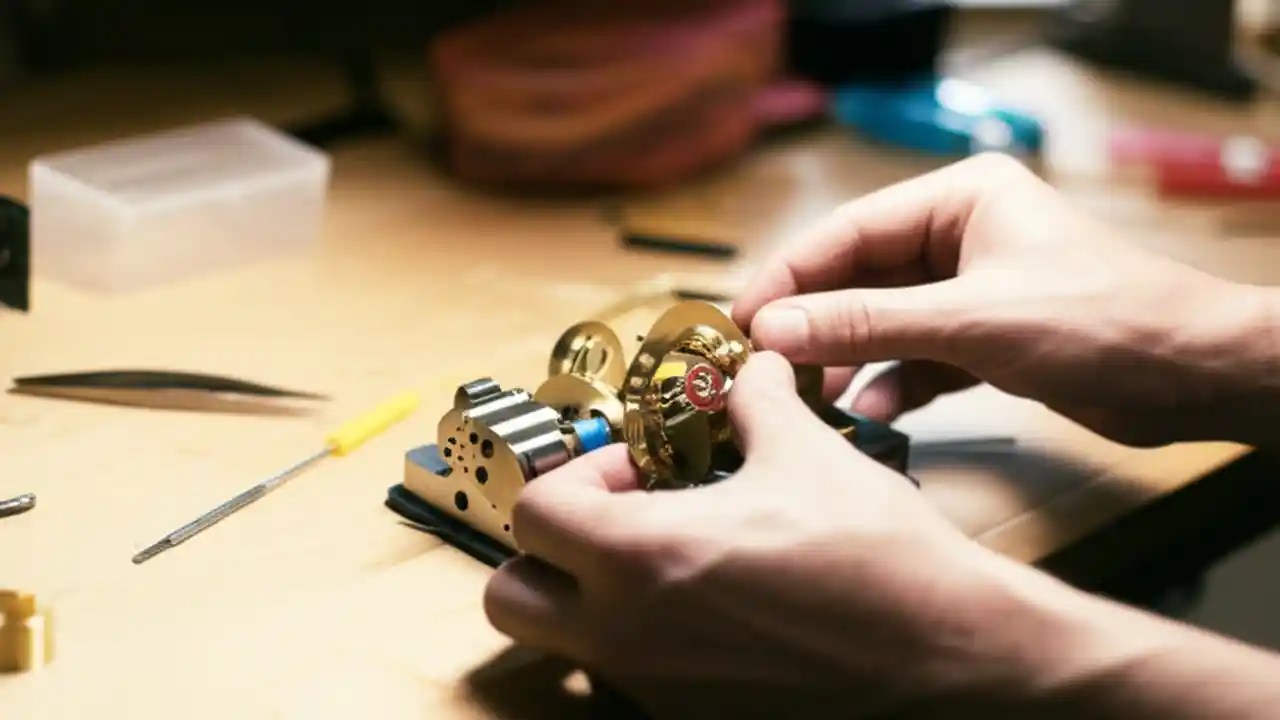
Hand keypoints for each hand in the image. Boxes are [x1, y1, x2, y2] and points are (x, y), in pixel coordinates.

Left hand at [483, 353, 1087, 717]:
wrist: (952, 656)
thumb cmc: (881, 557)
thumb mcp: (808, 455)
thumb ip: (757, 402)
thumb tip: (751, 368)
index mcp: (643, 557)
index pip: (534, 513)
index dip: (576, 476)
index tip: (632, 469)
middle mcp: (629, 636)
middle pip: (509, 598)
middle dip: (543, 553)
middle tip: (611, 523)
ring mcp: (656, 690)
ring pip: (560, 649)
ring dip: (583, 602)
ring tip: (659, 567)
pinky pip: (624, 683)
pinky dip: (639, 645)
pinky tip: (711, 612)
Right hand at [732, 153, 1279, 447]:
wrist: (1193, 377)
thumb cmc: (1101, 323)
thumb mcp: (970, 321)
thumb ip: (866, 324)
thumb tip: (774, 329)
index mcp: (960, 199)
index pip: (849, 231)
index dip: (790, 276)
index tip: (742, 321)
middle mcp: (961, 236)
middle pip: (861, 278)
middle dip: (817, 324)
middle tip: (766, 367)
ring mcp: (972, 289)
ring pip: (885, 322)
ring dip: (849, 360)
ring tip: (808, 397)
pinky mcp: (986, 339)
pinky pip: (919, 358)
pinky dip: (893, 384)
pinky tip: (867, 412)